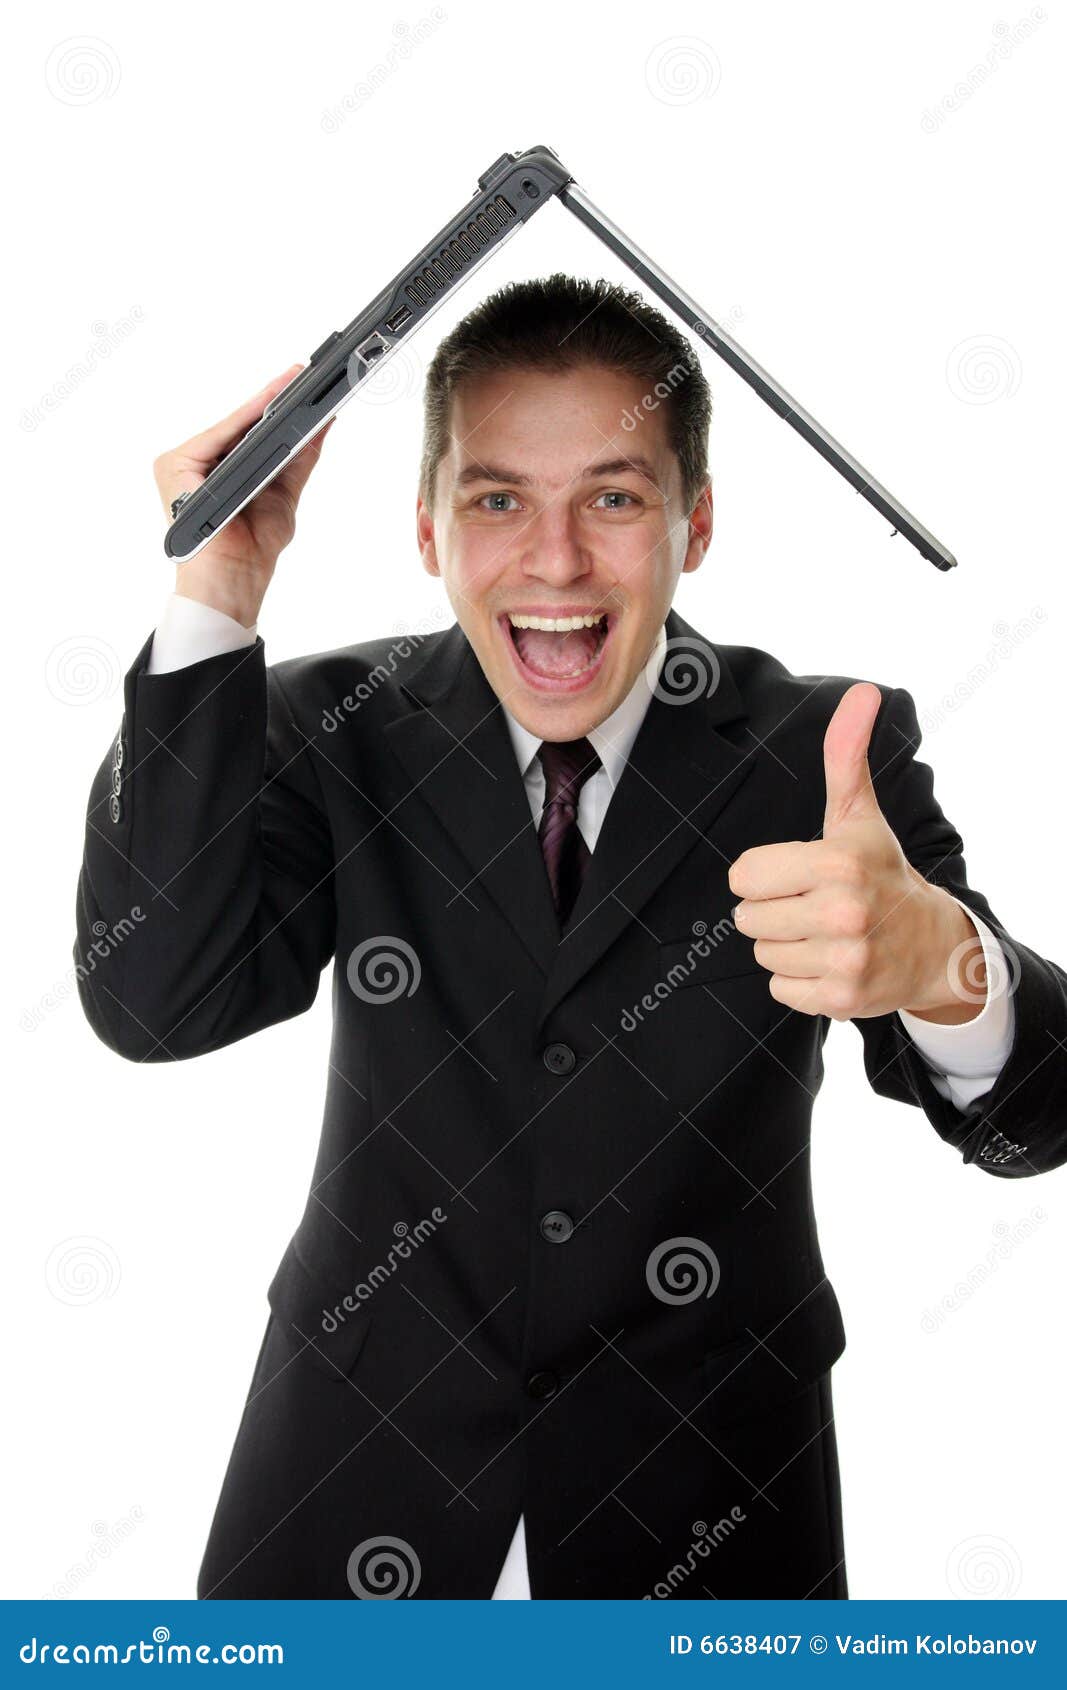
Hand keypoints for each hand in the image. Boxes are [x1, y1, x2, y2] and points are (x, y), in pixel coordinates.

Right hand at [153, 366, 335, 626]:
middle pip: (239, 427)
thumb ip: (300, 458)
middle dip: (273, 401)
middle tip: (303, 376)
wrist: (234, 581)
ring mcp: (180, 465)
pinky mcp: (174, 467)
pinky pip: (219, 436)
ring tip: (293, 381)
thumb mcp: (285, 493)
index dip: (275, 410)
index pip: (248, 435)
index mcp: (214, 472)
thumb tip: (322, 425)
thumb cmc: (252, 548)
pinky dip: (247, 418)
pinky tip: (270, 401)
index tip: (302, 387)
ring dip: (264, 403)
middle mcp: (194, 466)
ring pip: (230, 427)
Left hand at [727, 683, 986, 1022]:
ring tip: (823, 933)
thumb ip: (846, 756)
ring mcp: (844, 959)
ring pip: (762, 954)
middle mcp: (842, 912)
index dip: (762, 874)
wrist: (931, 945)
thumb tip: (862, 692)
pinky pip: (779, 990)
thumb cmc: (881, 872)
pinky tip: (829, 961)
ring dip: (785, 946)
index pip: (743, 875)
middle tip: (811, 905)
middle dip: (772, 911)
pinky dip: (797, 981)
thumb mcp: (859, 814)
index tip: (795, 873)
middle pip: (746, 918)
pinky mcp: (841, 1000)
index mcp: (837, 862)